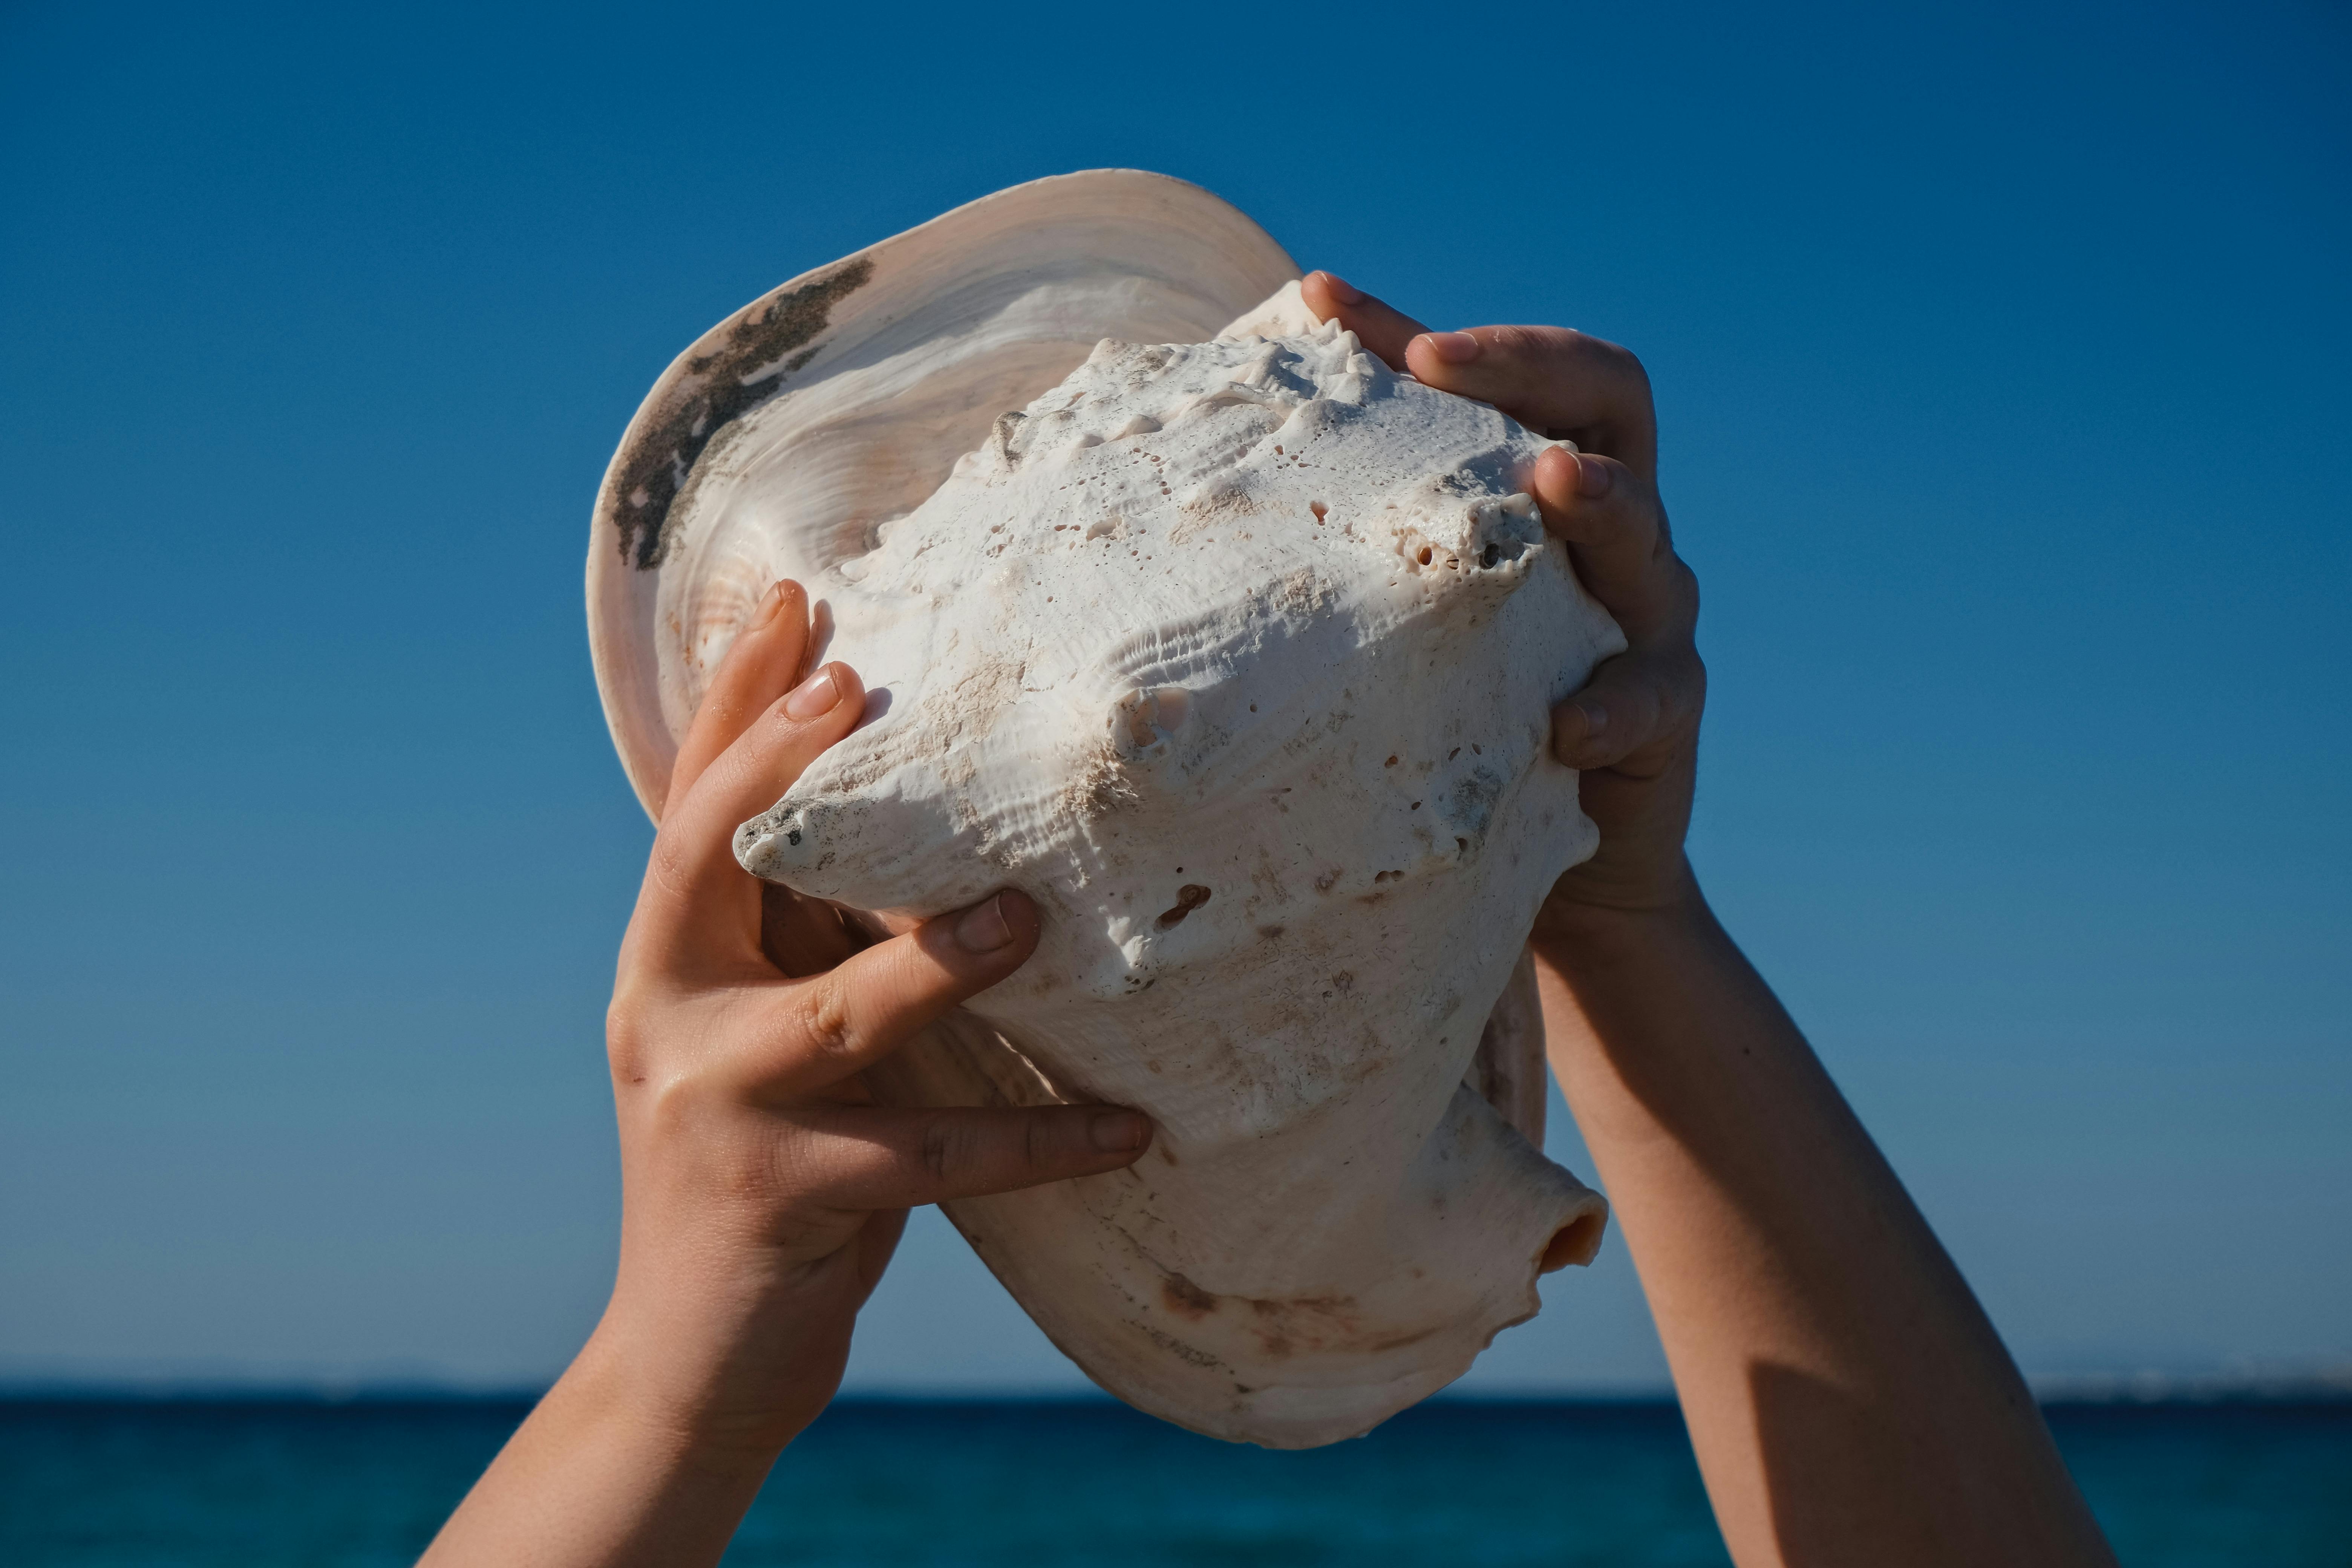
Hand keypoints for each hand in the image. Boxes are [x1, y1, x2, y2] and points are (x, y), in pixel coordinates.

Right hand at [597, 578, 1152, 1458]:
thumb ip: (806, 941)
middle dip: (775, 764)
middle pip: (709, 859)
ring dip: (937, 961)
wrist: (691, 1359)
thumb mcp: (766, 1034)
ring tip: (1031, 917)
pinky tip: (1131, 1129)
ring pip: (837, 1012)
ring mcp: (713, 1109)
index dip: (736, 700)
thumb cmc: (764, 1165)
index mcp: (664, 961)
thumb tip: (924, 834)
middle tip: (857, 682)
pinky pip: (935, 1156)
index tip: (792, 598)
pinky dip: (1040, 1141)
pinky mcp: (781, 1199)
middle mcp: (664, 1015)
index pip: (690, 804)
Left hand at [1303, 271, 1704, 933]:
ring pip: (1648, 541)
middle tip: (1436, 359)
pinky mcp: (1665, 713)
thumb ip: (1356, 526)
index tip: (1322, 301)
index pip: (1512, 372)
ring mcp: (1647, 617)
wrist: (1550, 854)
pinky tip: (1566, 724)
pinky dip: (1612, 703)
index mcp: (1544, 483)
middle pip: (1610, 410)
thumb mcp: (1405, 602)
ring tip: (1551, 477)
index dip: (1425, 331)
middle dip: (1529, 369)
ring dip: (1601, 503)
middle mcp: (1610, 531)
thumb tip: (1200, 466)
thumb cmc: (1454, 702)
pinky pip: (1653, 696)